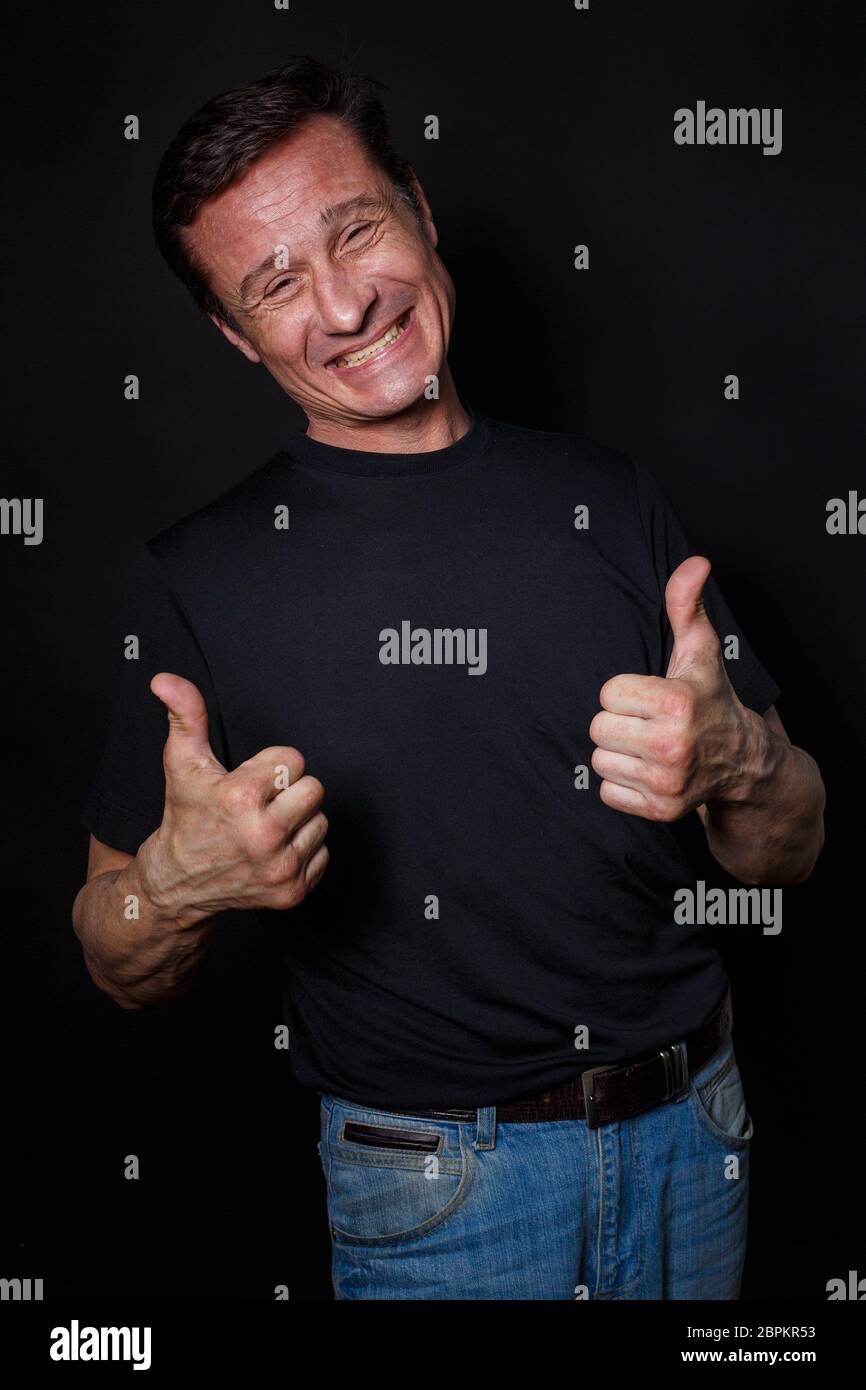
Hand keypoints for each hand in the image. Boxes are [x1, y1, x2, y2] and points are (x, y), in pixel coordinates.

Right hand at [137, 673, 328, 924]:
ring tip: (265, 827)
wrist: (177, 885)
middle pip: (314, 788)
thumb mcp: (182, 763)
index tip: (249, 782)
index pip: (293, 760)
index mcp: (240, 798)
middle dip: (288, 791)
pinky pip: (322, 853)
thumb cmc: (184, 817)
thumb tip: (165, 680)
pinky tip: (272, 851)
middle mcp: (263, 836)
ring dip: (298, 821)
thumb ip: (184, 716)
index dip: (271, 767)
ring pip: (321, 821)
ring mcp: (279, 868)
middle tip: (260, 804)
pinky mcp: (292, 892)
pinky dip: (302, 851)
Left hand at [588, 556, 749, 822]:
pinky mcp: (659, 811)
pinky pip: (607, 791)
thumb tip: (695, 562)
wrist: (742, 763)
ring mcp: (665, 782)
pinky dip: (622, 783)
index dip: (626, 692)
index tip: (651, 697)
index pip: (608, 693)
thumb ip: (686, 605)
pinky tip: (648, 770)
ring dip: (619, 752)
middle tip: (648, 722)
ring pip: (600, 759)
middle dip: (619, 722)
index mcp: (677, 703)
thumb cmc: (710, 700)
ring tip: (648, 746)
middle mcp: (671, 745)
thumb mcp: (699, 652)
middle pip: (598, 727)